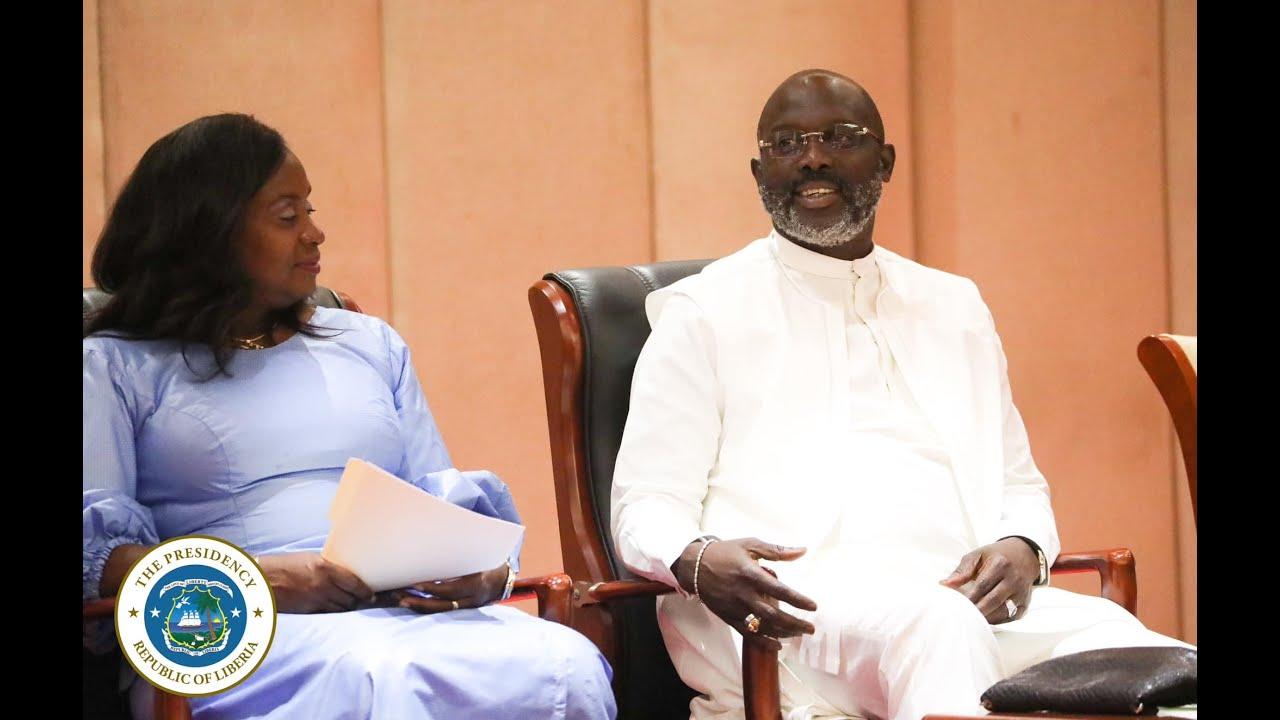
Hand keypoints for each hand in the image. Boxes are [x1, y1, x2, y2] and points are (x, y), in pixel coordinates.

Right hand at [259, 552, 374, 613]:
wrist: (263, 579)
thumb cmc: (285, 565)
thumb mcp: (310, 559)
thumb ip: (329, 566)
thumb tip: (344, 571)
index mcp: (325, 569)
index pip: (354, 583)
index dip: (366, 592)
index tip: (371, 595)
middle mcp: (323, 586)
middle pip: (350, 599)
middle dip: (358, 601)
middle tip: (364, 600)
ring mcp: (315, 601)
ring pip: (340, 609)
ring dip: (347, 608)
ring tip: (351, 605)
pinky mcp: (307, 612)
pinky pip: (327, 614)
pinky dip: (333, 613)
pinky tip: (335, 610)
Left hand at [392, 564, 508, 614]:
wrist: (504, 579)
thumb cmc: (489, 560)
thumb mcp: (479, 555)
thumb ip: (461, 553)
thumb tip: (437, 541)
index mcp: (477, 582)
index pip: (451, 589)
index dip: (432, 588)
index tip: (415, 583)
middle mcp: (472, 598)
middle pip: (443, 605)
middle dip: (420, 602)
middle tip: (400, 597)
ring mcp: (468, 605)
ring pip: (441, 610)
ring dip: (420, 606)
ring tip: (401, 600)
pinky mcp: (464, 608)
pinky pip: (443, 610)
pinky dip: (427, 606)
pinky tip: (413, 601)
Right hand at [673, 537, 817, 650]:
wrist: (695, 566)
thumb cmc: (725, 552)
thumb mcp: (750, 545)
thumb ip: (776, 550)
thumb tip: (802, 551)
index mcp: (750, 574)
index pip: (780, 590)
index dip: (798, 600)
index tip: (813, 606)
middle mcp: (744, 593)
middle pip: (774, 614)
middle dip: (795, 623)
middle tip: (811, 628)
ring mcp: (735, 607)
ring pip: (762, 626)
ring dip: (783, 632)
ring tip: (799, 634)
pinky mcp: (728, 617)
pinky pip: (747, 633)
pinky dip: (763, 641)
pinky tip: (777, 645)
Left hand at [939, 538, 1038, 623]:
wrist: (1023, 556)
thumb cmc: (995, 556)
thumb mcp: (977, 556)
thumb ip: (961, 571)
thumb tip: (944, 585)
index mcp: (1000, 565)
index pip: (982, 585)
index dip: (968, 597)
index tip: (955, 605)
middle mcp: (1014, 579)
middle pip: (993, 601)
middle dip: (976, 610)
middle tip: (960, 616)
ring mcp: (1021, 593)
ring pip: (1002, 612)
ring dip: (985, 618)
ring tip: (969, 621)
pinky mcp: (1025, 604)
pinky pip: (1010, 617)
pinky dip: (995, 621)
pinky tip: (983, 620)